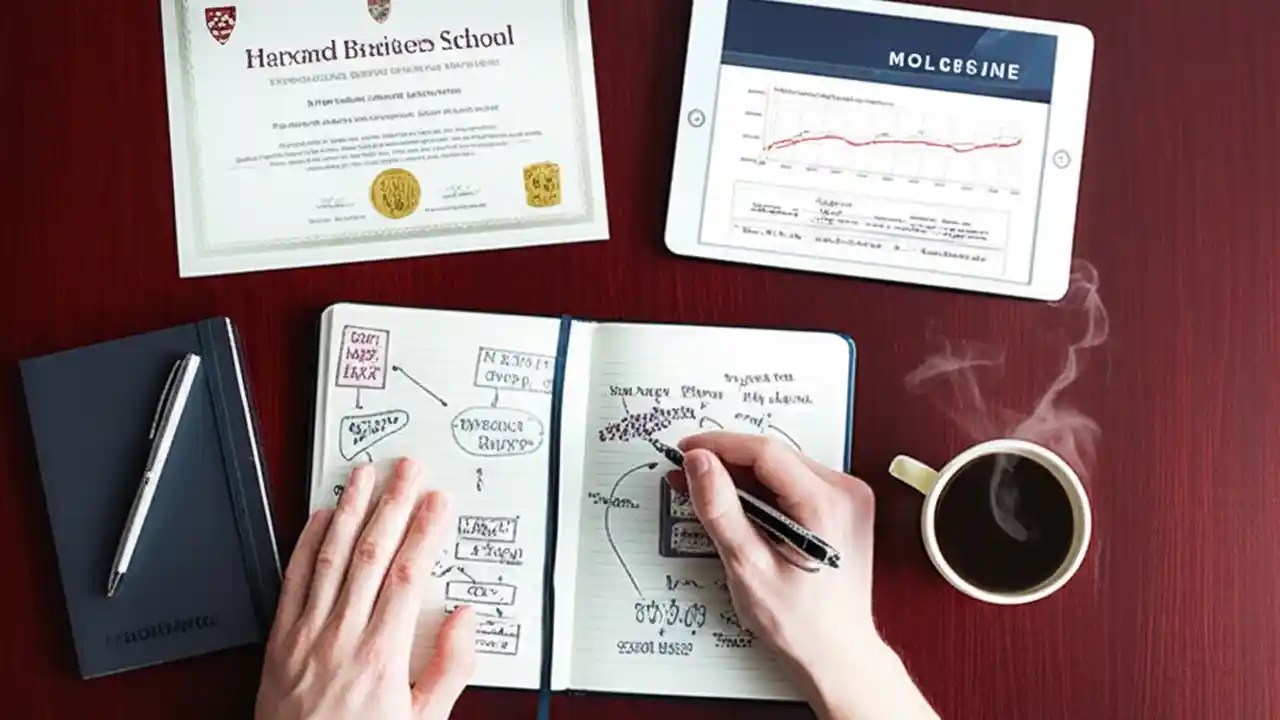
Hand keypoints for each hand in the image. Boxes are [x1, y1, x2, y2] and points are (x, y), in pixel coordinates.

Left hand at [255, 459, 475, 719]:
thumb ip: (449, 670)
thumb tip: (464, 622)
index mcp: (381, 657)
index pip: (407, 575)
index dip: (424, 531)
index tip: (436, 503)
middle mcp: (341, 637)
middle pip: (370, 554)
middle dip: (393, 505)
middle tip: (407, 470)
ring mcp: (306, 635)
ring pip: (330, 557)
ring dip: (349, 510)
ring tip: (364, 477)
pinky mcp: (279, 641)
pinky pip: (293, 580)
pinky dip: (305, 544)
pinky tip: (317, 518)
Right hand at [668, 432, 935, 719]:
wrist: (838, 655)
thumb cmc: (801, 624)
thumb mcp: (748, 568)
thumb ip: (721, 510)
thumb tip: (699, 463)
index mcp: (827, 504)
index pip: (765, 451)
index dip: (719, 445)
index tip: (686, 451)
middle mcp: (845, 492)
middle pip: (773, 456)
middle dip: (725, 461)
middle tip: (685, 473)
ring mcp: (848, 498)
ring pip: (781, 468)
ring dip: (741, 475)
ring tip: (704, 490)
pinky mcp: (842, 507)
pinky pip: (794, 483)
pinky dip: (762, 490)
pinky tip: (736, 504)